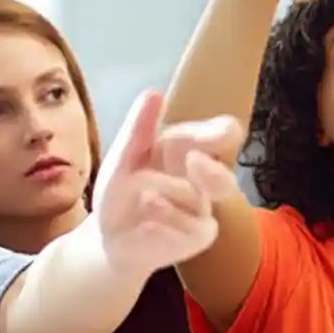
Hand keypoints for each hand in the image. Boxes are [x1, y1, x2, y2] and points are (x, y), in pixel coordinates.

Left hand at [92, 91, 242, 277]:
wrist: (108, 239)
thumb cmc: (120, 194)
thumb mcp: (123, 159)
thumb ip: (139, 130)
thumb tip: (154, 93)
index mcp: (188, 151)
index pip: (219, 136)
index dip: (222, 133)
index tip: (224, 133)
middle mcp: (203, 179)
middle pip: (225, 175)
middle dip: (213, 169)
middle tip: (195, 160)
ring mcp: (203, 210)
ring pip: (197, 200)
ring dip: (166, 194)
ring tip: (145, 198)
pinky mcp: (199, 237)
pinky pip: (190, 227)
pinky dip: (164, 220)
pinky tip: (146, 224)